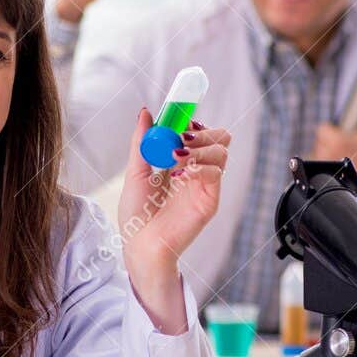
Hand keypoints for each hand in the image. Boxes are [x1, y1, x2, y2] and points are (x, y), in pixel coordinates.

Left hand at [119, 111, 228, 332]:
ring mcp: (205, 185)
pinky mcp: (209, 199)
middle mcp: (196, 171)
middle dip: (200, 131)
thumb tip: (146, 111)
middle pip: (217, 137)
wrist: (140, 244)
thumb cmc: (137, 215)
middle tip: (180, 136)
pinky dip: (200, 164)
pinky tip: (181, 172)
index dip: (192, 121)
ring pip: (221, 150)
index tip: (179, 117)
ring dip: (199, 146)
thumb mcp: (136, 171)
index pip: (197, 133)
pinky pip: (216, 171)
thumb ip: (142, 142)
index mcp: (180, 163)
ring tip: (176, 156)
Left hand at [313, 81, 356, 212]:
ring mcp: (326, 169)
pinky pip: (318, 170)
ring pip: (318, 156)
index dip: (332, 132)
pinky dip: (324, 170)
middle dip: (330, 144)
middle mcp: (328, 154)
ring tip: (344, 161)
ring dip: (326, 156)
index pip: (322, 130)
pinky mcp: (326, 181)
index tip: (343, 137)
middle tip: (346, 149)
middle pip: (320, 143)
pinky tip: (339, 171)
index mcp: (337, 139)